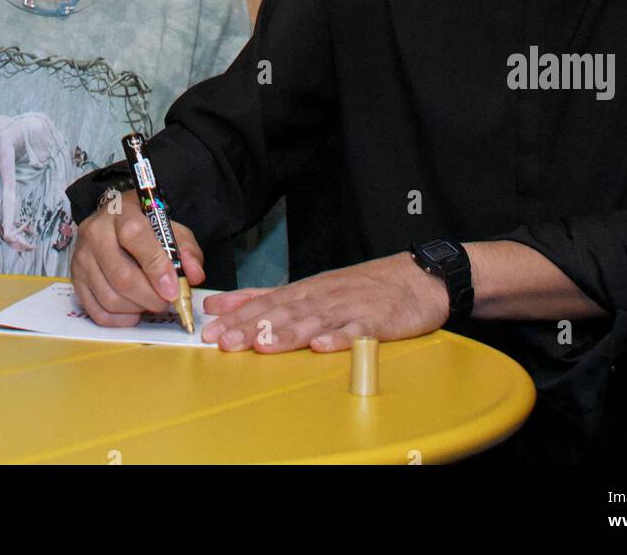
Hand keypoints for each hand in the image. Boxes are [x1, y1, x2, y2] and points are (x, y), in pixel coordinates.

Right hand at [70, 190, 205, 325]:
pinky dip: (120, 319)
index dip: (156, 266)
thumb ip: (186, 250)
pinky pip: (96, 311)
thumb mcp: (170, 227)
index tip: (173, 289)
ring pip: (109, 297)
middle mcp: (95, 232)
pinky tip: (134, 311)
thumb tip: (194, 276)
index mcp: (121, 213)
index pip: (135, 236)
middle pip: (121, 275)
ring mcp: (81, 258)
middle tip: (167, 302)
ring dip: (137, 308)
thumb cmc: (145, 225)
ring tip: (152, 303)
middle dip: (150, 296)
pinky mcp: (75, 279)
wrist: (114, 219)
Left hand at [200, 251, 449, 351]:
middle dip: (252, 327)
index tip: (211, 325)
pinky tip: (322, 347)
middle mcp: (323, 296)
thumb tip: (231, 302)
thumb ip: (275, 296)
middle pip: (283, 312)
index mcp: (308, 289)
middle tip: (225, 341)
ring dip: (287, 334)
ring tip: (263, 345)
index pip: (267, 300)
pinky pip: (355, 332)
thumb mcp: (316, 287)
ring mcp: (348, 308)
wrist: (415, 279)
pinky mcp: (375, 322)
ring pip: (313, 322)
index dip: (238, 313)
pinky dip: (338, 339)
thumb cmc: (362, 287)